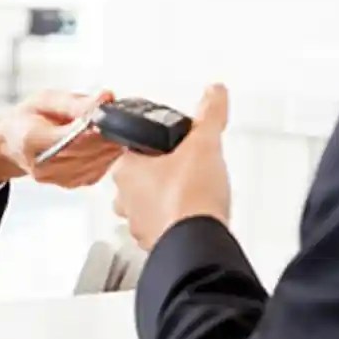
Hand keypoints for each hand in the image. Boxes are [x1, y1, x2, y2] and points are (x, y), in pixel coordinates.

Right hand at [0, 89, 124, 187]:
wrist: (11, 142)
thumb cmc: (27, 118)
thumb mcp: (45, 100)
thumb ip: (75, 102)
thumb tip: (105, 98)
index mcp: (32, 139)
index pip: (72, 139)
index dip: (97, 129)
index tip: (112, 116)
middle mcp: (42, 165)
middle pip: (87, 153)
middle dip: (108, 136)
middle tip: (119, 119)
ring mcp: (55, 178)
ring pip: (96, 164)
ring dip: (110, 147)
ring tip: (112, 128)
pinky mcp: (68, 184)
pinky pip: (97, 172)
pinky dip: (105, 157)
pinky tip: (104, 143)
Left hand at [112, 84, 231, 249]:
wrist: (197, 243)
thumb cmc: (189, 197)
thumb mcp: (204, 144)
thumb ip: (209, 115)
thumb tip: (213, 93)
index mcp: (126, 170)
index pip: (134, 148)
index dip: (156, 145)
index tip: (173, 145)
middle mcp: (126, 199)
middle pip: (139, 179)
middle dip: (160, 174)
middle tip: (183, 169)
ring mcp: (139, 225)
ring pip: (147, 207)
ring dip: (166, 201)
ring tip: (191, 194)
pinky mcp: (156, 245)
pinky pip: (162, 230)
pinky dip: (176, 224)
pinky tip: (194, 219)